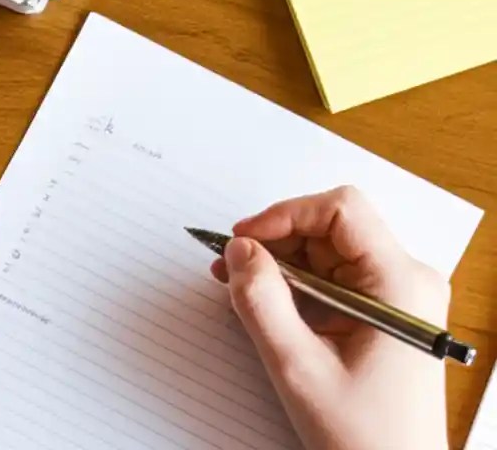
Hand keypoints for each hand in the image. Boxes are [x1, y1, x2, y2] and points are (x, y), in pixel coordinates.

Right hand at [212, 186, 449, 449]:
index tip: (244, 238)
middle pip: (331, 228)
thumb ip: (262, 301)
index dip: (285, 214)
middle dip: (276, 240)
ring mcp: (398, 296)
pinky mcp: (385, 313)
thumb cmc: (365, 434)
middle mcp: (406, 280)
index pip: (341, 210)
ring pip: (328, 251)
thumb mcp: (298, 365)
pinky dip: (296, 284)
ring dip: (281, 262)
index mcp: (399, 284)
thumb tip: (239, 251)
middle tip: (231, 265)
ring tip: (239, 286)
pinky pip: (334, 278)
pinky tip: (265, 302)